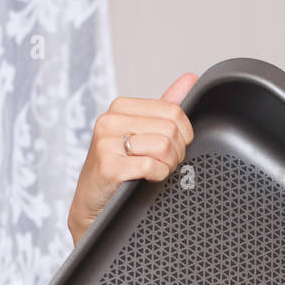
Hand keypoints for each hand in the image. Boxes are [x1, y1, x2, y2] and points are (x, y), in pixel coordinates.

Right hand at [66, 73, 199, 244]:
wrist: (93, 206)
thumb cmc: (120, 169)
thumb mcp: (142, 134)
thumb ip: (166, 107)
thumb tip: (191, 79)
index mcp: (121, 107)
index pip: (174, 111)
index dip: (183, 135)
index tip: (171, 147)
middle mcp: (110, 120)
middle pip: (171, 130)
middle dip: (176, 153)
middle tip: (160, 163)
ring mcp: (106, 142)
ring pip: (164, 147)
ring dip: (167, 166)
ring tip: (150, 171)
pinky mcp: (108, 165)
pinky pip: (152, 166)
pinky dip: (157, 176)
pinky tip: (144, 178)